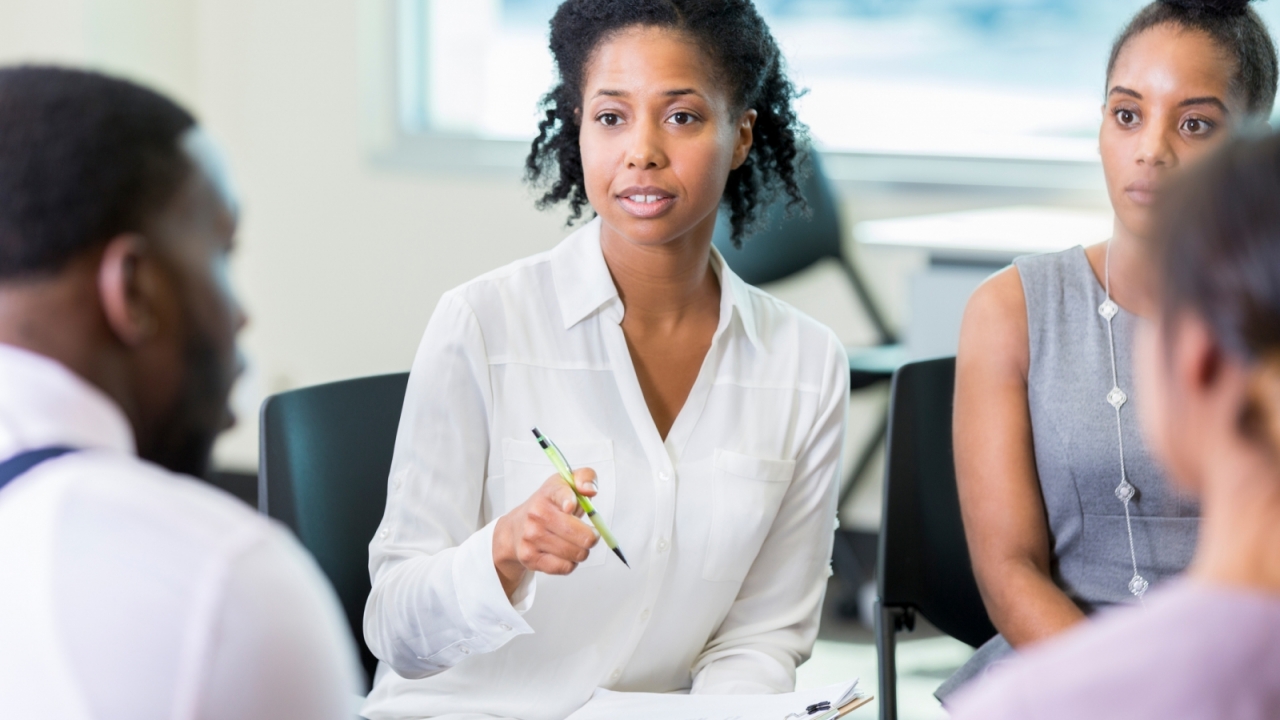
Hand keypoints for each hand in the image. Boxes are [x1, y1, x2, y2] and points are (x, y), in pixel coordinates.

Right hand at [492, 468, 599, 598]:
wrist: (516, 528)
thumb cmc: (549, 506)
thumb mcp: (566, 484)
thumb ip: (585, 478)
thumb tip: (590, 490)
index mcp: (549, 492)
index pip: (559, 493)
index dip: (567, 500)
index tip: (571, 506)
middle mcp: (537, 514)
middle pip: (581, 535)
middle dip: (592, 537)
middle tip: (589, 534)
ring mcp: (531, 537)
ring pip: (577, 553)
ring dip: (582, 551)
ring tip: (574, 543)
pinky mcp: (530, 558)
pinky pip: (566, 567)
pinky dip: (571, 563)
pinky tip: (564, 554)